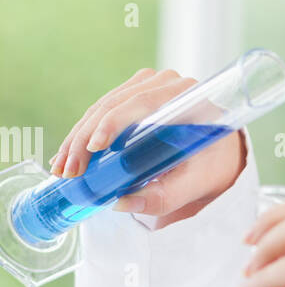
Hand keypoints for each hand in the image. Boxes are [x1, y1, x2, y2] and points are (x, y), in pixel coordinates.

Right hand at [49, 67, 245, 226]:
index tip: (93, 148)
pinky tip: (68, 153)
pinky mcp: (136, 90)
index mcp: (190, 97)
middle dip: (85, 139)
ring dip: (78, 137)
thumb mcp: (193, 186)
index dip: (114, 123)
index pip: (145, 103)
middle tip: (68, 171)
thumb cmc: (211, 167)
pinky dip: (84, 131)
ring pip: (103, 106)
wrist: (221, 153)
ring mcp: (150, 82)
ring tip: (62, 168)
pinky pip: (103, 107)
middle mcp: (169, 82)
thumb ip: (162, 197)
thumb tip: (119, 203)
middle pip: (116, 104)